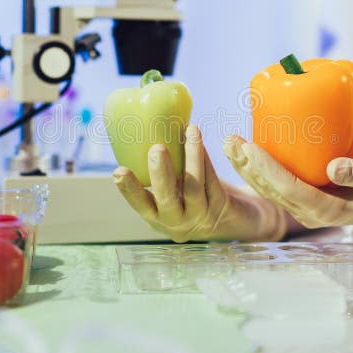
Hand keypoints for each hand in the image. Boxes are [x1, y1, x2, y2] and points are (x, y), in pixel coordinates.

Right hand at [112, 125, 285, 242]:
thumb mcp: (173, 193)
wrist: (234, 220)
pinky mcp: (222, 207)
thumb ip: (162, 174)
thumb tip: (146, 129)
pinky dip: (205, 158)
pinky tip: (198, 139)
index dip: (129, 190)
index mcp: (158, 218)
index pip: (141, 205)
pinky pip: (212, 180)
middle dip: (161, 173)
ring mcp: (201, 217)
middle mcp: (178, 222)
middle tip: (157, 149)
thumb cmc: (193, 199)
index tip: (118, 171)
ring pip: (194, 186)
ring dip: (191, 156)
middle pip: (167, 199)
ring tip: (189, 130)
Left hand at [223, 136, 352, 249]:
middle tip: (229, 140)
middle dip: (247, 166)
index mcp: (327, 211)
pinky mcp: (300, 198)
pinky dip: (257, 168)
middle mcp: (309, 212)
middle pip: (270, 189)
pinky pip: (273, 184)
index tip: (250, 147)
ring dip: (245, 167)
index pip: (290, 189)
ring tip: (229, 142)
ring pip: (267, 189)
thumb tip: (333, 166)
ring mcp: (302, 207)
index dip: (268, 169)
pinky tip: (245, 150)